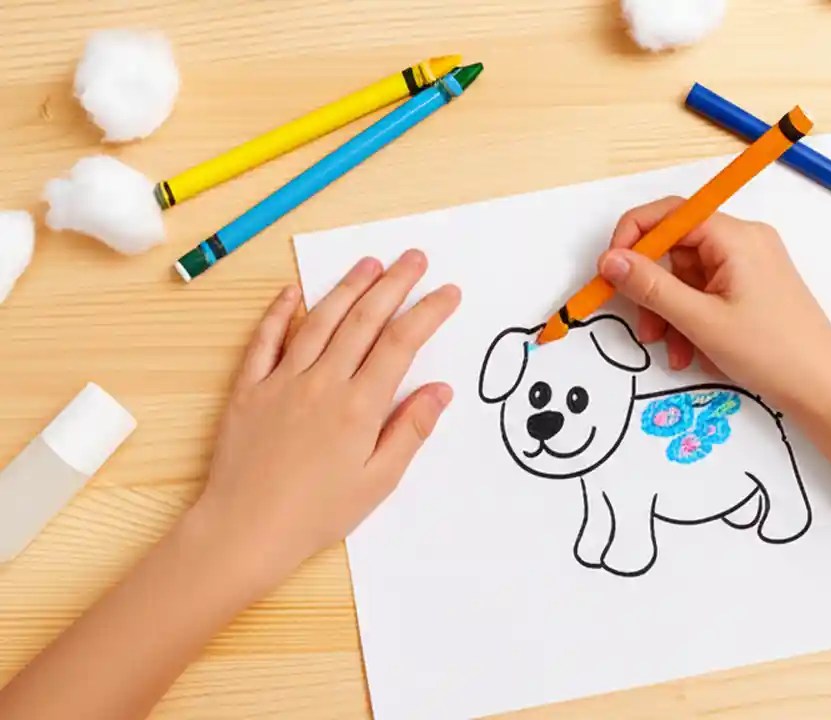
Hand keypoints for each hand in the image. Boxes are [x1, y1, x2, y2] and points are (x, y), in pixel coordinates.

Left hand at [190, 250, 459, 584]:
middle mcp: (322, 384)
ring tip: (370, 263)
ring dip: (347, 287)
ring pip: (320, 321)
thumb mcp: (378, 481)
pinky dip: (280, 312)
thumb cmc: (316, 514)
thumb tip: (440, 391)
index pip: (401, 344)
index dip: (428, 313)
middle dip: (394, 284)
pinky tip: (294, 292)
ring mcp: (282, 382)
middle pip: (364, 320)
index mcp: (359, 407)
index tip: (448, 293)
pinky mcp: (249, 390)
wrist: (244, 530)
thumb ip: (410, 430)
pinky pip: (266, 340)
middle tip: (415, 258)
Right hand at [597, 196, 830, 411]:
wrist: (824, 389)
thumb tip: (610, 260)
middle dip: (653, 290)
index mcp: (735, 236)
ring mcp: (750, 265)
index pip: (670, 214)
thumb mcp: (700, 321)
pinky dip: (691, 320)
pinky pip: (707, 294)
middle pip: (676, 250)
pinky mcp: (753, 288)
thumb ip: (650, 287)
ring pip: (688, 278)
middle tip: (644, 328)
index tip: (610, 272)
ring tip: (672, 352)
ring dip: (670, 314)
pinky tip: (691, 353)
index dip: (633, 239)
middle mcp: (744, 241)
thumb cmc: (773, 352)